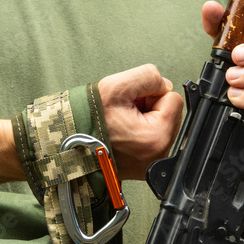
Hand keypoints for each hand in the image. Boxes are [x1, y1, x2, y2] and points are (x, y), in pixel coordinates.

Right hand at [98, 64, 182, 179]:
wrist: (70, 144)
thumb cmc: (89, 119)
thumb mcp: (117, 86)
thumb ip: (149, 77)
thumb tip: (165, 85)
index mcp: (156, 137)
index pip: (173, 99)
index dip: (151, 94)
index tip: (131, 103)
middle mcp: (159, 154)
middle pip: (170, 114)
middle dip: (150, 108)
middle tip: (125, 114)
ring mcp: (153, 163)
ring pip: (163, 126)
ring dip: (146, 119)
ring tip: (122, 124)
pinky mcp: (146, 166)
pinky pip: (154, 140)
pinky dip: (142, 133)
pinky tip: (125, 133)